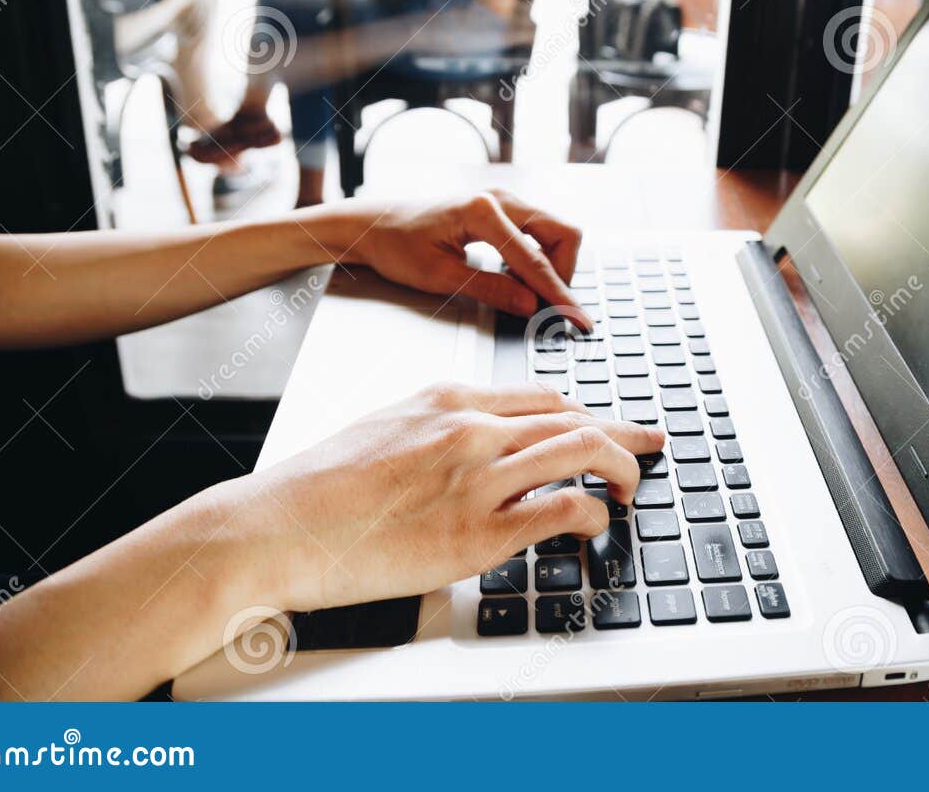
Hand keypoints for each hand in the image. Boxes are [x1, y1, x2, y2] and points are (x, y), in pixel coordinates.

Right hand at [242, 382, 663, 611]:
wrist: (279, 525)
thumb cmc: (319, 486)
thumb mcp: (386, 429)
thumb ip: (440, 431)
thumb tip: (478, 446)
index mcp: (449, 401)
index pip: (543, 397)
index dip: (588, 412)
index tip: (611, 425)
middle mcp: (472, 429)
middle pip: (576, 417)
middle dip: (624, 434)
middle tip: (650, 448)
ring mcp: (478, 478)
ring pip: (583, 451)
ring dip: (621, 470)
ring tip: (630, 491)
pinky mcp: (477, 532)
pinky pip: (563, 509)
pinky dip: (593, 514)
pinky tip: (596, 524)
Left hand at [346, 189, 590, 327]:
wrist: (373, 225)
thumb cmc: (396, 246)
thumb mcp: (439, 277)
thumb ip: (490, 290)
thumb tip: (531, 306)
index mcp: (483, 211)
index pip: (536, 261)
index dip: (559, 295)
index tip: (577, 320)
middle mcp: (500, 198)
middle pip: (563, 233)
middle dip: (563, 273)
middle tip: (546, 305)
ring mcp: (504, 199)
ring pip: (555, 231)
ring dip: (553, 264)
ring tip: (529, 292)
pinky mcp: (503, 207)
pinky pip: (539, 231)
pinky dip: (540, 256)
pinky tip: (518, 276)